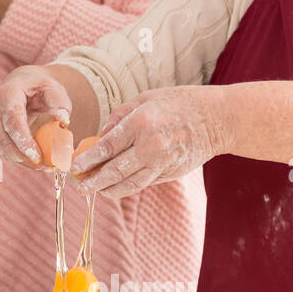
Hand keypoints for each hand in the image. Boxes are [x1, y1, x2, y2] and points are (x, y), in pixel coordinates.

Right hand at [0, 65, 72, 167]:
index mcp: (7, 94)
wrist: (20, 85)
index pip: (13, 121)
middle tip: (45, 167)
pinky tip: (33, 161)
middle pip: (4, 140)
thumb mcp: (52, 89)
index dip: (24, 141)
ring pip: (2, 149)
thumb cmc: (38, 88)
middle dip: (24, 157)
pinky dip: (18, 160)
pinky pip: (1, 152)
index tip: (38, 157)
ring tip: (44, 166)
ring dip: (23, 162)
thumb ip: (60, 103)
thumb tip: (63, 120)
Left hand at [71, 86, 235, 197]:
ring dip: (109, 190)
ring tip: (95, 192)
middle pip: (115, 170)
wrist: (218, 119)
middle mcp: (151, 146)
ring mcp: (163, 162)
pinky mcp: (171, 172)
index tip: (74, 167)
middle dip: (93, 181)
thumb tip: (100, 136)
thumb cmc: (179, 103)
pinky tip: (115, 188)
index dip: (89, 159)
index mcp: (141, 123)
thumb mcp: (146, 99)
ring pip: (130, 183)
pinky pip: (145, 182)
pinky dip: (128, 187)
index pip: (108, 146)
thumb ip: (119, 117)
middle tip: (79, 188)